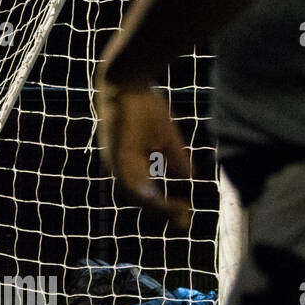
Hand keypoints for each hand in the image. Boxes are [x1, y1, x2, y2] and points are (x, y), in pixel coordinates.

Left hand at [94, 78, 192, 228]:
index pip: (144, 195)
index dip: (162, 208)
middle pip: (137, 200)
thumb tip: (189, 179)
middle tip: (184, 222)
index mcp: (129, 166)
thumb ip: (176, 160)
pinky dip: (144, 193)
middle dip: (161, 213)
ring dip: (155, 207)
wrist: (128, 82)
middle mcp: (119, 167)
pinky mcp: (117, 152)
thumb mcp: (167, 139)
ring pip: (132, 194)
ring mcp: (115, 160)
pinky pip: (128, 180)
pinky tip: (159, 200)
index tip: (185, 217)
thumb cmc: (145, 108)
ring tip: (180, 212)